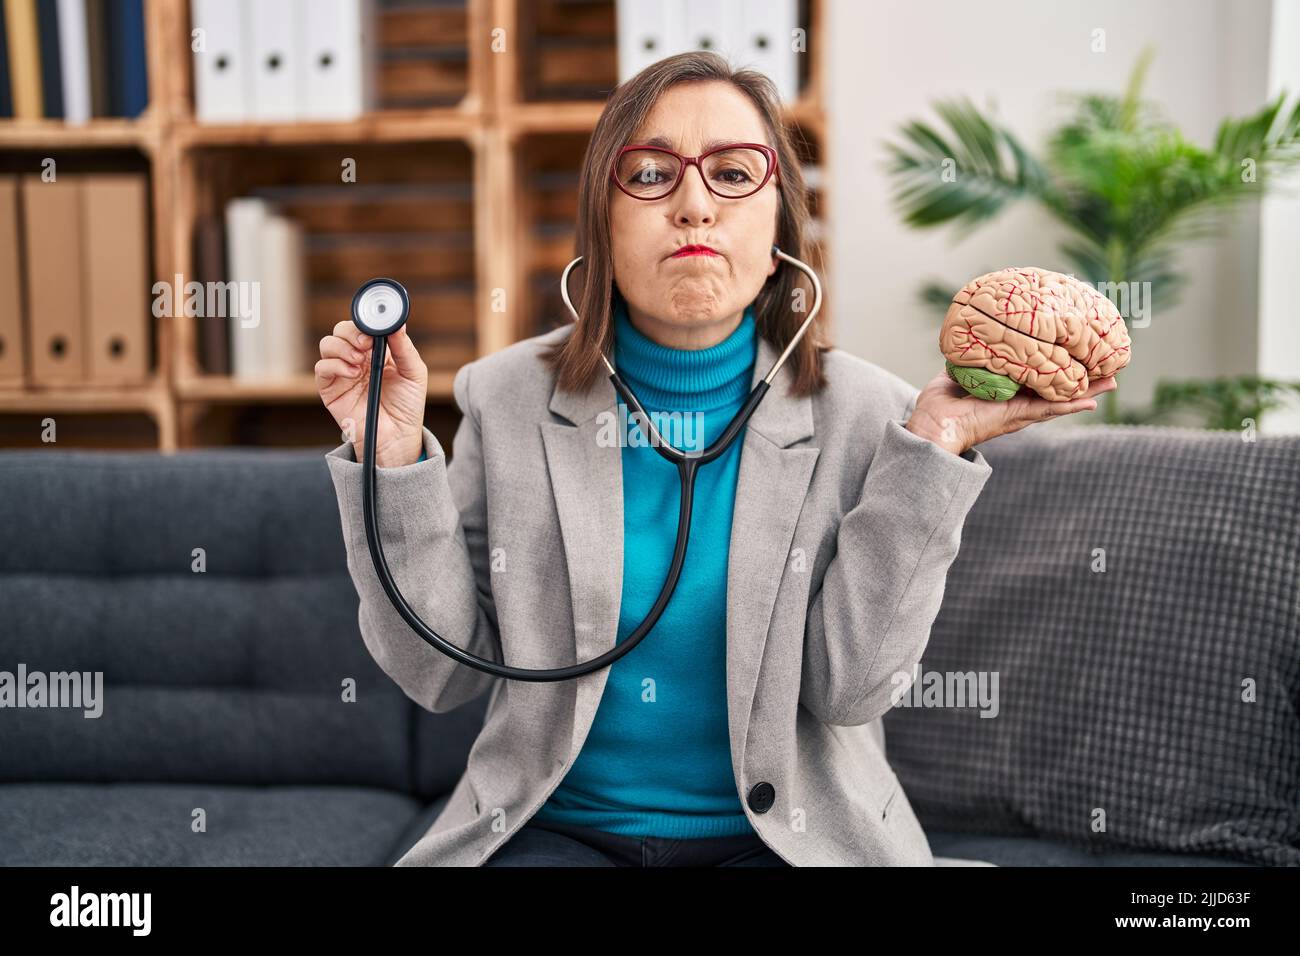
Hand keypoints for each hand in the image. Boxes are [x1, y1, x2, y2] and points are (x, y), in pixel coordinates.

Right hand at [316, 322, 427, 467]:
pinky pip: (322, 368)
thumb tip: (398, 324)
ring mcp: (341, 372)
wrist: (397, 436)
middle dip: (351, 332)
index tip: (374, 330)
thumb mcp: (414, 373)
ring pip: (327, 344)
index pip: (363, 326)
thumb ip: (405, 348)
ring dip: (341, 347)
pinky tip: (352, 374)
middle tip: (365, 345)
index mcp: (376, 350)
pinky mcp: (330, 389)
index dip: (365, 323)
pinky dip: (334, 365)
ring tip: (358, 362)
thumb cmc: (407, 405)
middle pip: (341, 330)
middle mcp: (356, 357)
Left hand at [904, 372, 1118, 455]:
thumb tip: (971, 342)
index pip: (1036, 379)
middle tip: (1107, 371)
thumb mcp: (955, 375)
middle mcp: (1017, 403)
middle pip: (1057, 391)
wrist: (933, 427)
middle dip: (1082, 382)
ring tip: (1111, 382)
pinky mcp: (1018, 416)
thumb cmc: (937, 407)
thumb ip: (968, 361)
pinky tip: (1091, 401)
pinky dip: (1071, 405)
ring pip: (1061, 400)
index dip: (1055, 369)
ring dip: (1087, 392)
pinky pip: (1049, 409)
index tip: (1074, 356)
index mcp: (1005, 392)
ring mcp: (1020, 412)